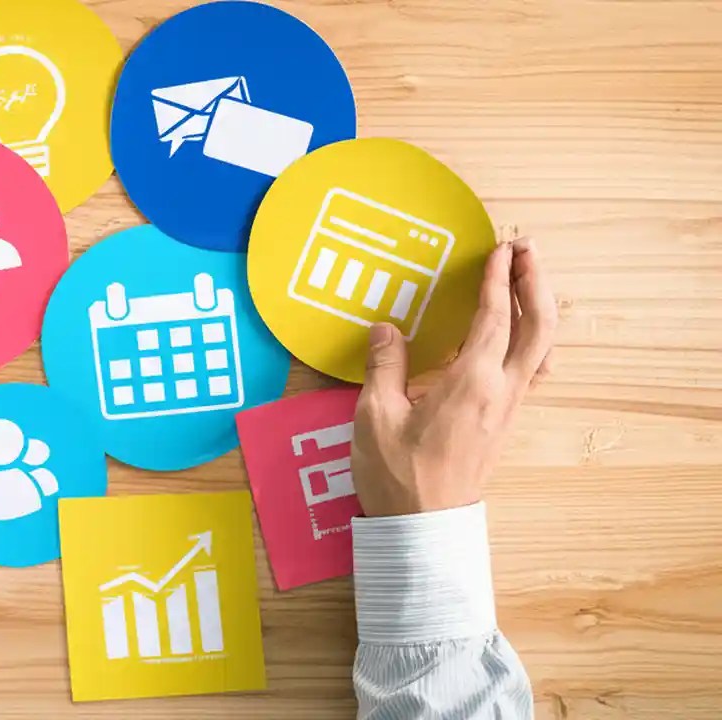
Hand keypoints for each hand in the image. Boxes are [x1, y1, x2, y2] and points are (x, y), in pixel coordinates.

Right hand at [351, 238, 556, 515]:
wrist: (423, 529)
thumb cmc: (397, 476)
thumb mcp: (375, 417)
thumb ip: (384, 366)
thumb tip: (387, 329)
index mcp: (470, 383)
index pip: (495, 318)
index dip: (499, 279)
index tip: (500, 248)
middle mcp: (501, 392)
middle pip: (539, 326)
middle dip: (536, 282)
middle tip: (525, 250)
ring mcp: (508, 409)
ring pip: (542, 348)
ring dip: (538, 308)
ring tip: (525, 281)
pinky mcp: (504, 423)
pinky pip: (532, 369)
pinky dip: (533, 338)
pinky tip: (516, 334)